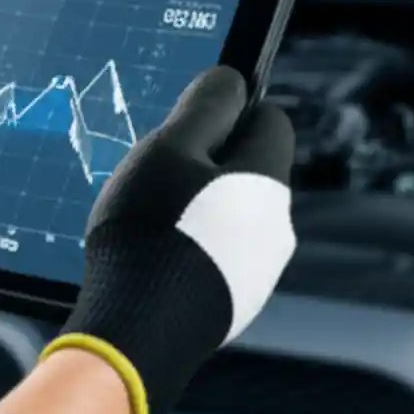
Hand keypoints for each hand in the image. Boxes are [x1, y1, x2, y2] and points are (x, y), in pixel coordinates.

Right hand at [37, 66, 294, 413]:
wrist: (137, 333)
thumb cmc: (150, 233)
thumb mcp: (169, 148)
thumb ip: (205, 105)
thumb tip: (233, 79)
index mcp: (268, 181)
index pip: (270, 117)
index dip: (229, 109)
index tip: (189, 121)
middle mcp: (276, 227)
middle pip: (247, 168)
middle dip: (204, 163)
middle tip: (157, 174)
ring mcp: (257, 271)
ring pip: (229, 214)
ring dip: (194, 207)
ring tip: (147, 221)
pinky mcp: (233, 303)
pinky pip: (215, 256)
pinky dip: (187, 249)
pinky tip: (151, 258)